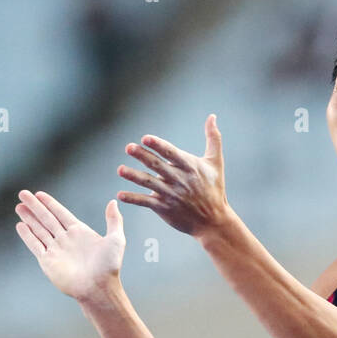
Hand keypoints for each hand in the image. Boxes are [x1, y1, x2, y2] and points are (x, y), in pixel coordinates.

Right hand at [15, 190, 124, 301]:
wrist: (98, 288)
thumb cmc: (109, 267)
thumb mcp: (116, 240)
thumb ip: (114, 220)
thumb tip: (113, 202)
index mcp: (79, 232)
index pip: (61, 213)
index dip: (50, 203)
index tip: (39, 194)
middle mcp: (66, 239)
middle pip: (46, 218)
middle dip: (34, 206)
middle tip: (22, 193)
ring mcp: (56, 250)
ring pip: (39, 230)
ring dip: (28, 218)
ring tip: (18, 207)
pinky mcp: (48, 261)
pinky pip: (35, 245)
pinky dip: (27, 235)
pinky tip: (20, 225)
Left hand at [117, 114, 230, 237]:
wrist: (213, 221)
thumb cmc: (214, 189)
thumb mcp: (216, 163)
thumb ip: (213, 138)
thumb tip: (212, 116)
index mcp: (190, 167)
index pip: (171, 153)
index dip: (158, 145)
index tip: (145, 138)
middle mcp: (179, 180)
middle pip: (157, 166)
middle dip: (142, 156)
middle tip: (129, 147)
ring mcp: (171, 195)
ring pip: (149, 183)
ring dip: (134, 177)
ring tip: (120, 170)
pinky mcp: (165, 208)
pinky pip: (146, 202)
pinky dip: (134, 199)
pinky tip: (121, 195)